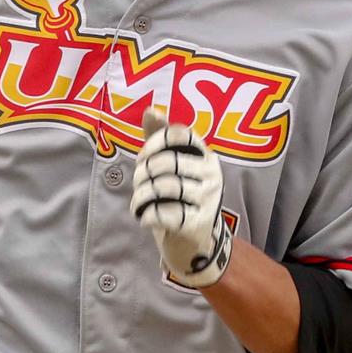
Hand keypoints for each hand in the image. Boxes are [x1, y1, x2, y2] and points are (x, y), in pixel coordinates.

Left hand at [131, 109, 231, 288]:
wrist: (195, 242)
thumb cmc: (180, 198)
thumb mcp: (172, 166)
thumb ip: (161, 137)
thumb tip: (152, 109)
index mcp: (206, 156)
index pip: (180, 133)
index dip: (154, 142)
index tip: (143, 157)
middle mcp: (212, 175)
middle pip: (167, 162)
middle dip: (142, 173)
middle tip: (139, 184)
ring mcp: (208, 200)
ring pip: (162, 188)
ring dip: (140, 197)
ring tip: (139, 203)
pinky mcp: (198, 224)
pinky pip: (162, 213)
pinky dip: (146, 215)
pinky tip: (145, 218)